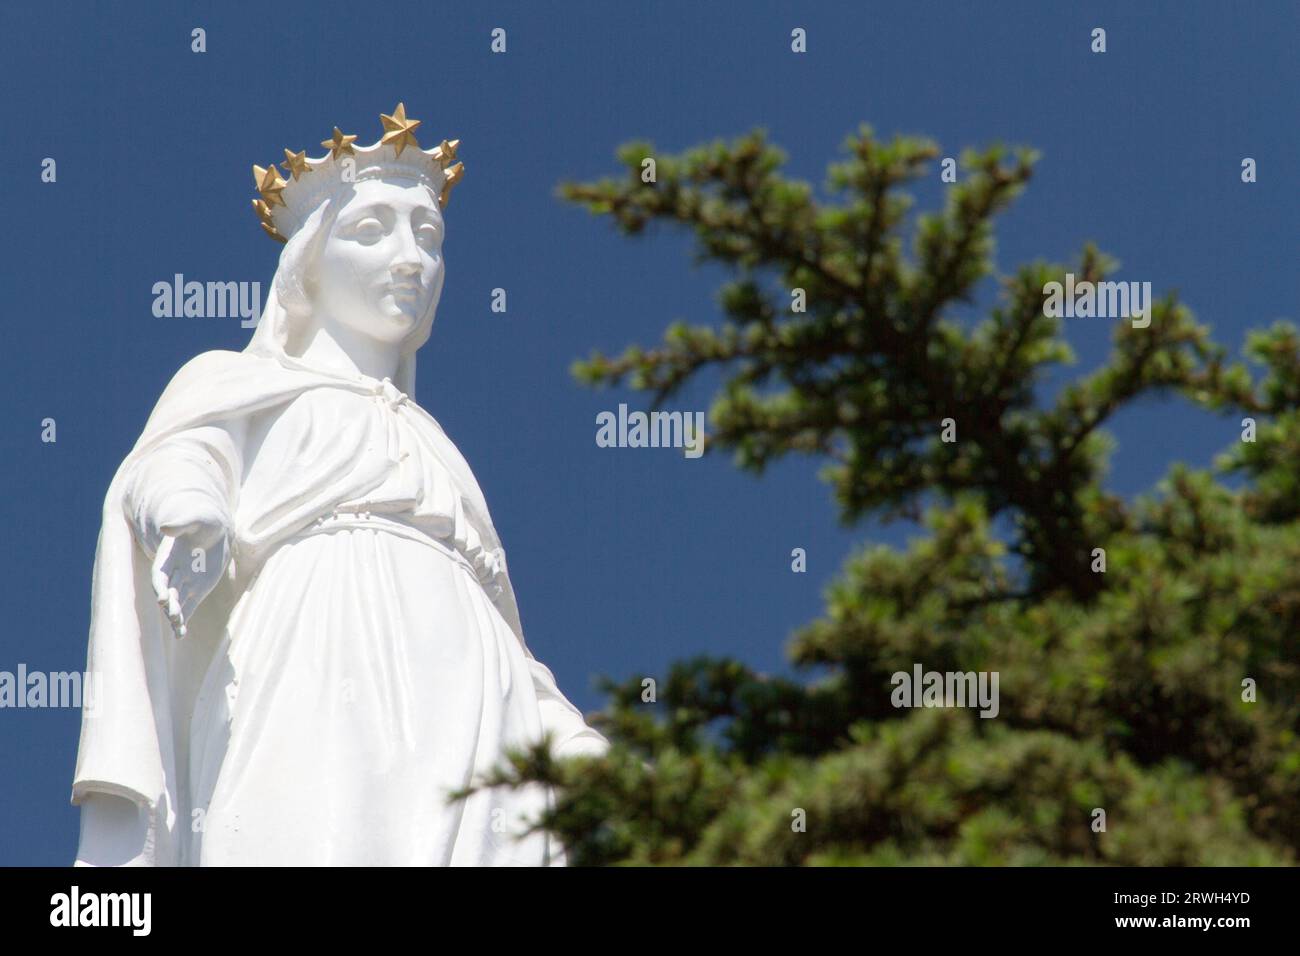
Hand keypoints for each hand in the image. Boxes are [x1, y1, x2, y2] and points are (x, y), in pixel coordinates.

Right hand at [150, 518, 229, 638]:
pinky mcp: (197, 590)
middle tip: (173, 614)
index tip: (162, 598)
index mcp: (167, 557)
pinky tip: (181, 634)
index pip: (159, 575)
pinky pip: (188, 608)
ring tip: (178, 628)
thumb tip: (166, 527)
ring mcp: (184, 582)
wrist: (216, 529)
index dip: (160, 586)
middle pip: (168, 591)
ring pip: (177, 602)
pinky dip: (184, 620)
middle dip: (170, 603)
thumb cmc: (203, 521)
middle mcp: (173, 572)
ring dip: (176, 615)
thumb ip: (181, 524)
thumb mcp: (195, 520)